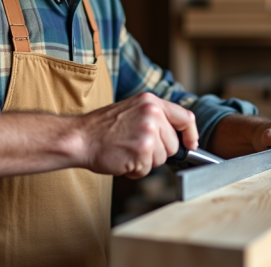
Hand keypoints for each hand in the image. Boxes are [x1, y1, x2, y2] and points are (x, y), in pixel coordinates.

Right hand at [76, 92, 197, 178]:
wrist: (80, 137)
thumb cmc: (103, 129)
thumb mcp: (133, 111)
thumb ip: (156, 118)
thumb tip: (179, 137)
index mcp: (151, 101)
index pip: (186, 117)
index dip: (191, 134)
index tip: (190, 144)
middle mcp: (152, 113)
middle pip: (174, 144)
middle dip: (158, 152)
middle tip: (135, 146)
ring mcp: (148, 131)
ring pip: (162, 159)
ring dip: (145, 161)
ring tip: (126, 150)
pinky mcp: (141, 150)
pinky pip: (147, 169)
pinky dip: (135, 170)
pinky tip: (122, 158)